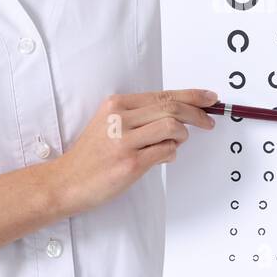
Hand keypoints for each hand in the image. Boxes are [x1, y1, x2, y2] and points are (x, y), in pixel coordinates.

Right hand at [47, 88, 218, 215]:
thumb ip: (140, 116)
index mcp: (116, 104)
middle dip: (197, 114)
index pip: (163, 94)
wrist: (66, 182)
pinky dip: (171, 153)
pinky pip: (166, 152)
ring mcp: (124, 141)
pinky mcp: (130, 163)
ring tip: (175, 143)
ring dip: (182, 136)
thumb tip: (179, 114)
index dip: (192, 95)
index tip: (209, 98)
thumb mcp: (109, 124)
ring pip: (172, 127)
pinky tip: (164, 155)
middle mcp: (120, 118)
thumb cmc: (92, 156)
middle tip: (209, 121)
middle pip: (172, 107)